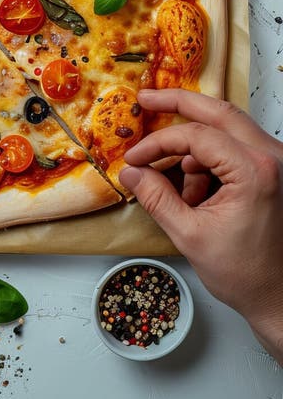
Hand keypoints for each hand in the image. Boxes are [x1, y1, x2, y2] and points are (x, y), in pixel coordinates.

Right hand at [119, 89, 282, 362]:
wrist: (281, 299)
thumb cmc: (246, 274)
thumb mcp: (190, 235)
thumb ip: (156, 197)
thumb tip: (130, 171)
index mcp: (255, 171)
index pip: (196, 136)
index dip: (158, 144)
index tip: (134, 158)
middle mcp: (272, 157)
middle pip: (218, 112)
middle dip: (177, 103)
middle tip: (145, 99)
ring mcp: (277, 162)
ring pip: (226, 129)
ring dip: (194, 148)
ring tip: (181, 190)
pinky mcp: (274, 171)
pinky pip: (234, 148)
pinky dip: (209, 162)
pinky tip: (198, 195)